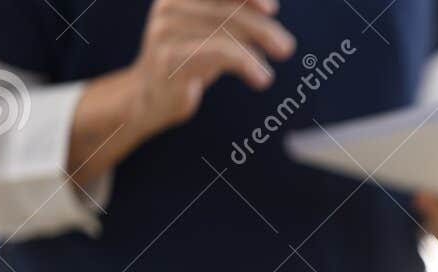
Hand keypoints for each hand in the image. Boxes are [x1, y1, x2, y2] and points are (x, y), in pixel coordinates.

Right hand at [130, 0, 294, 134]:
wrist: (151, 96)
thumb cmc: (190, 60)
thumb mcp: (213, 33)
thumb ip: (235, 17)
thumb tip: (270, 9)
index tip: (271, 9)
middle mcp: (170, 5)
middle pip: (228, 9)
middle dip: (262, 28)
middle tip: (286, 49)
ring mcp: (167, 30)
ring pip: (226, 31)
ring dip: (256, 51)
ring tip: (269, 74)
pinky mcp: (171, 57)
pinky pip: (218, 53)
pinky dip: (246, 64)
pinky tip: (261, 79)